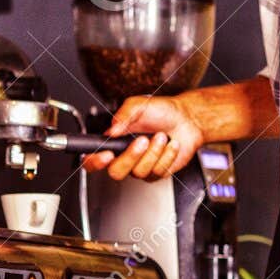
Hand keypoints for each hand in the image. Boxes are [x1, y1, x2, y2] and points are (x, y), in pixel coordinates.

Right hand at [82, 94, 204, 180]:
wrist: (186, 119)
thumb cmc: (162, 112)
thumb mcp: (139, 105)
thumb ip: (123, 116)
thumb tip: (111, 130)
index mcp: (115, 142)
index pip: (93, 160)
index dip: (95, 161)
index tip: (106, 154)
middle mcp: (125, 157)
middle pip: (116, 172)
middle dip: (131, 156)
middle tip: (143, 140)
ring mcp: (141, 166)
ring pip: (139, 172)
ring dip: (154, 152)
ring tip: (161, 136)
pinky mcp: (157, 172)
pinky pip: (158, 171)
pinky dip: (167, 155)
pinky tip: (171, 144)